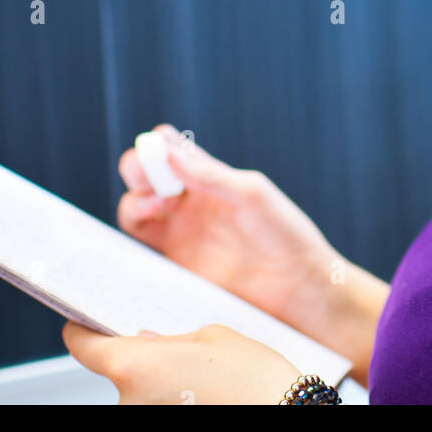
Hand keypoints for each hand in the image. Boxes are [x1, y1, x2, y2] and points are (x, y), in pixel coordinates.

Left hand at [62, 320, 303, 404]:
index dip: (82, 330)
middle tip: (176, 353)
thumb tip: (146, 345)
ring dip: (158, 384)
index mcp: (133, 366)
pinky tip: (201, 396)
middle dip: (140, 359)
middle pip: (117, 371)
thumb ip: (168, 341)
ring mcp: (143, 421)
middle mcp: (127, 402)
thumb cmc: (253, 380)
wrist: (286, 415)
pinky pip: (154, 407)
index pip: (83, 346)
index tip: (81, 323)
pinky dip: (171, 400)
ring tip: (200, 380)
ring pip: (139, 393)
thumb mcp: (210, 337)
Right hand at [117, 125, 335, 332]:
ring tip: (154, 205)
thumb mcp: (252, 194)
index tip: (154, 143)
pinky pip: (142, 247)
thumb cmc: (285, 234)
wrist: (298, 288)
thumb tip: (171, 152)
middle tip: (144, 172)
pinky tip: (147, 225)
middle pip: (147, 177)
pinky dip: (132, 233)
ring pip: (137, 209)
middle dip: (138, 167)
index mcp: (211, 179)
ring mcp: (182, 234)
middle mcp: (192, 204)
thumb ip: (212, 176)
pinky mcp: (177, 266)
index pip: (173, 152)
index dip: (157, 144)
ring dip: (135, 200)